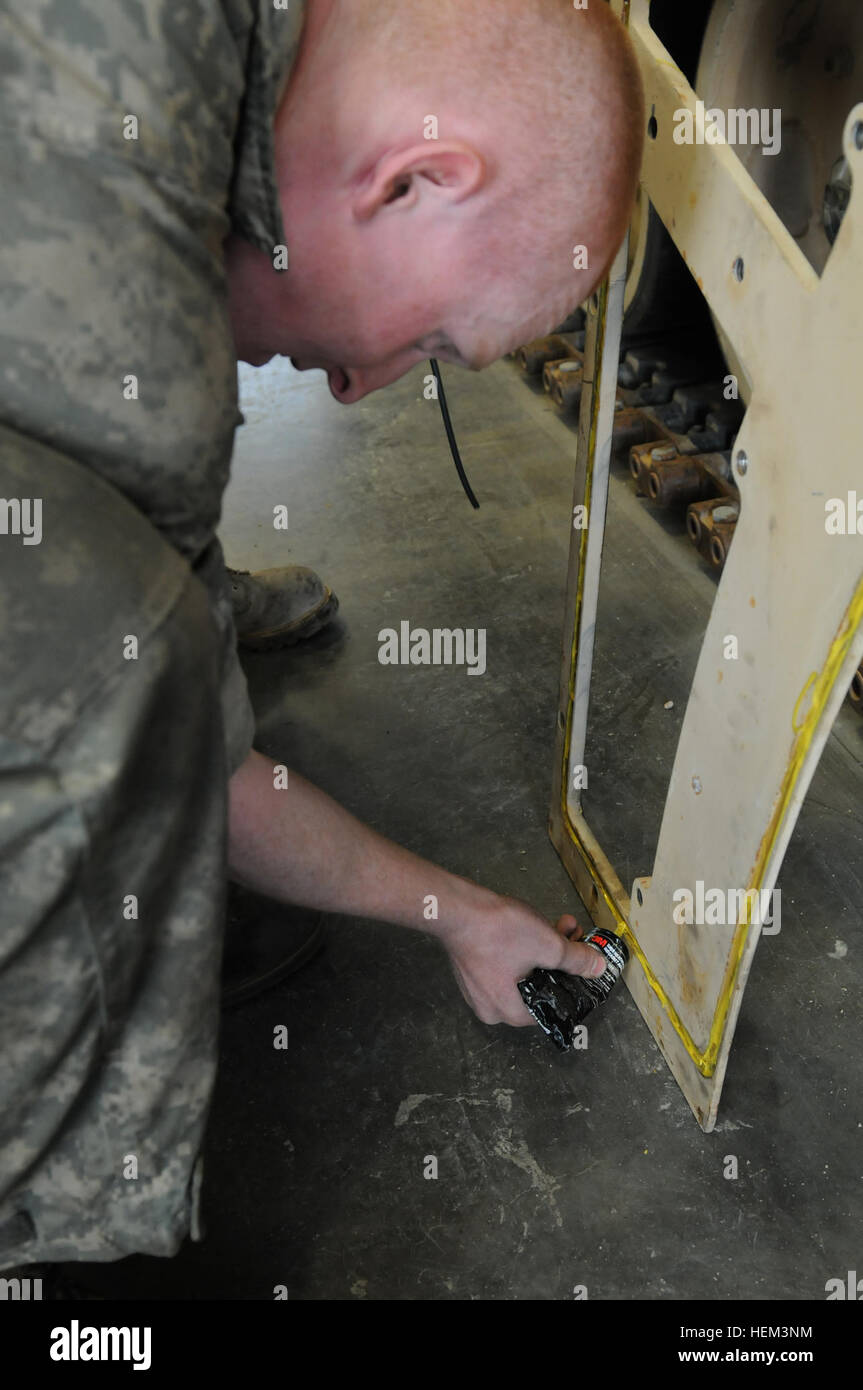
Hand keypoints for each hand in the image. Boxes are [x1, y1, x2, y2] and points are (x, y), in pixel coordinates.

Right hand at [439, 896, 607, 1026]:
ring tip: (560, 923)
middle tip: (573, 934)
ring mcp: (477, 988)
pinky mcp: (471, 967)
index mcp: (509, 1012)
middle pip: (539, 986)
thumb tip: (598, 968)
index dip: (572, 982)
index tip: (582, 961)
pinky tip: (534, 923)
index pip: (552, 1006)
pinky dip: (522, 947)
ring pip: (523, 972)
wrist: (458, 907)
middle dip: (560, 958)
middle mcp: (490, 1007)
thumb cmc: (499, 932)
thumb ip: (576, 960)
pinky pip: (504, 964)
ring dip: (544, 948)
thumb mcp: (548, 945)